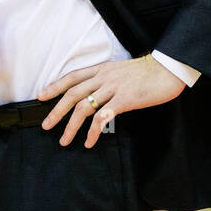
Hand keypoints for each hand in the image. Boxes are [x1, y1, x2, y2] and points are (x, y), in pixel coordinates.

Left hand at [38, 54, 185, 148]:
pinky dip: (92, 131)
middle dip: (56, 111)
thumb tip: (97, 95)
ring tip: (64, 140)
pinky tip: (89, 141)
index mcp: (102, 69)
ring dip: (71, 126)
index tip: (41, 96)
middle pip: (72, 94)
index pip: (72, 77)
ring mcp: (113, 88)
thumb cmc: (148, 72)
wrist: (169, 69)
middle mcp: (104, 77)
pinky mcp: (124, 100)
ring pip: (84, 108)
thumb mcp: (122, 71)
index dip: (55, 86)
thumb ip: (108, 80)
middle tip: (46, 125)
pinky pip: (102, 118)